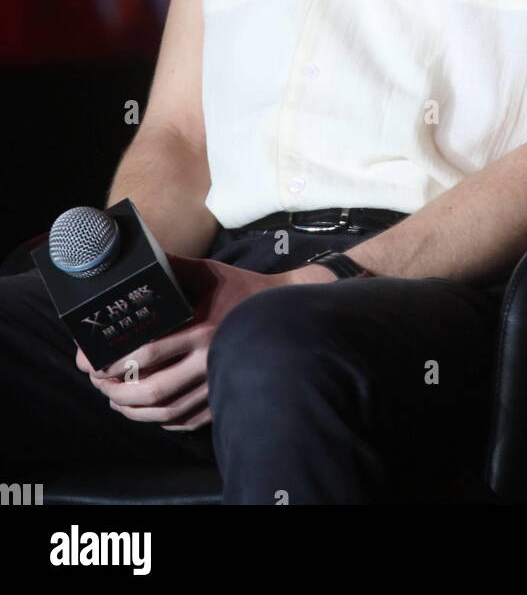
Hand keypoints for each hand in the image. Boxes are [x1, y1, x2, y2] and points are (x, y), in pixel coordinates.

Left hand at [73, 255, 326, 430]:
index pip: (148, 353)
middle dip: (117, 391)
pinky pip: (189, 419)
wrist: (285, 312)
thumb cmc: (242, 289)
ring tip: (115, 401)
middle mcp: (210, 359)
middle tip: (98, 384)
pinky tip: (151, 414)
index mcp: (202, 328)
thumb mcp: (209, 272)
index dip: (113, 363)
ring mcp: (219, 382)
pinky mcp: (226, 395)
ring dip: (135, 411)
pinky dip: (165, 421)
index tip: (90, 362)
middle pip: (153, 390)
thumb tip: (141, 255)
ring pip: (168, 410)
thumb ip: (174, 266)